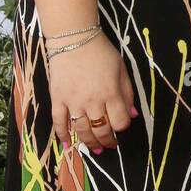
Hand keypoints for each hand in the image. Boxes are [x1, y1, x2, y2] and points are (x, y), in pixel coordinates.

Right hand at [49, 32, 135, 154]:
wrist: (74, 39)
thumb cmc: (101, 52)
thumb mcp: (121, 69)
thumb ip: (128, 93)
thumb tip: (132, 115)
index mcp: (111, 93)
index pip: (120, 122)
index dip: (122, 127)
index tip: (121, 126)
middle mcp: (92, 101)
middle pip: (101, 130)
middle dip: (108, 141)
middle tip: (110, 146)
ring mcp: (73, 102)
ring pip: (82, 130)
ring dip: (89, 143)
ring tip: (95, 150)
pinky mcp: (57, 100)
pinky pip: (59, 122)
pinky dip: (62, 135)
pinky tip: (68, 144)